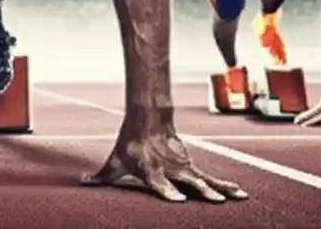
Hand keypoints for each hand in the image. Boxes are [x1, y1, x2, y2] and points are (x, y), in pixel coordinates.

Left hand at [82, 110, 247, 202]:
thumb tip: (81, 182)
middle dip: (202, 192)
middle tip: (215, 201)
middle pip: (189, 182)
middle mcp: (170, 170)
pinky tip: (239, 194)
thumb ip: (101, 177)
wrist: (149, 119)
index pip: (160, 184)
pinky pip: (211, 178)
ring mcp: (183, 168)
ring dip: (221, 190)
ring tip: (239, 198)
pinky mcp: (192, 167)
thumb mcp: (114, 160)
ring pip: (204, 180)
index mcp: (151, 171)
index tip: (179, 200)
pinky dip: (225, 185)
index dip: (168, 192)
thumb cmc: (130, 144)